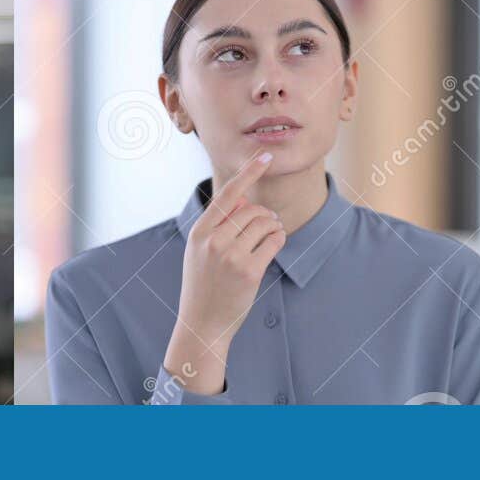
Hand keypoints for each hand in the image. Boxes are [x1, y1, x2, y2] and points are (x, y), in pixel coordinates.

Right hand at [161, 152, 285, 394]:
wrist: (202, 325)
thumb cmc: (204, 285)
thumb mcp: (200, 251)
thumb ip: (220, 225)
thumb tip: (246, 199)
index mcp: (200, 232)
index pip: (228, 194)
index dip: (249, 172)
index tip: (265, 155)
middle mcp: (214, 241)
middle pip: (253, 210)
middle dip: (265, 215)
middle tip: (267, 226)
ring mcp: (231, 256)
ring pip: (266, 223)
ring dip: (273, 227)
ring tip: (269, 239)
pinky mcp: (249, 271)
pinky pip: (274, 242)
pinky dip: (278, 240)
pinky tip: (273, 246)